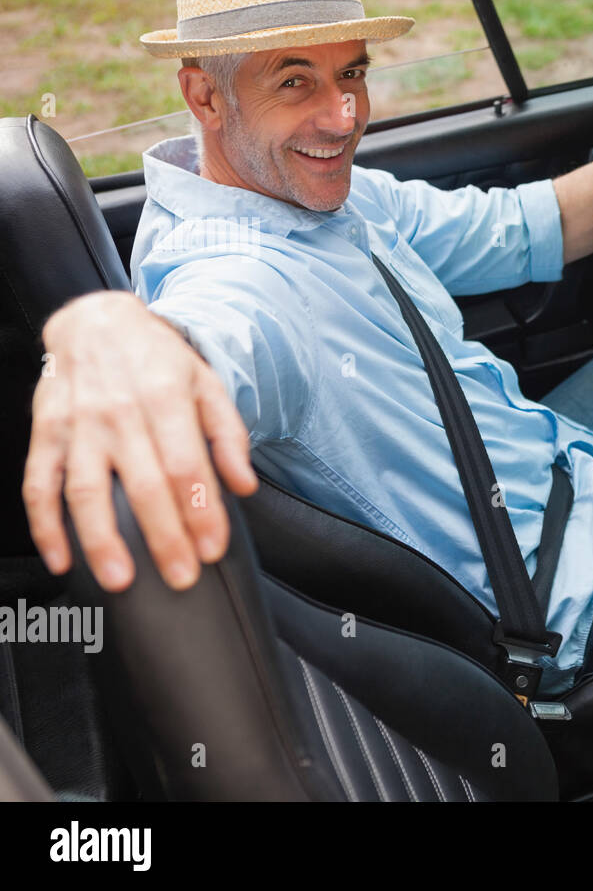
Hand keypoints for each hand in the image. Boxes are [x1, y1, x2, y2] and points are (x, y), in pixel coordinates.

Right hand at [23, 291, 257, 591]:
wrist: (96, 321)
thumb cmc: (157, 359)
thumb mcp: (206, 383)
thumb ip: (228, 435)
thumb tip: (244, 485)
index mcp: (165, 398)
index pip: (187, 467)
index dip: (202, 512)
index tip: (213, 547)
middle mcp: (118, 413)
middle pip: (142, 486)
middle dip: (164, 537)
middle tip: (181, 576)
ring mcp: (77, 425)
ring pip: (85, 492)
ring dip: (101, 540)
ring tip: (120, 579)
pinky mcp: (46, 432)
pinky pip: (39, 483)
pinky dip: (45, 525)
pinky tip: (62, 558)